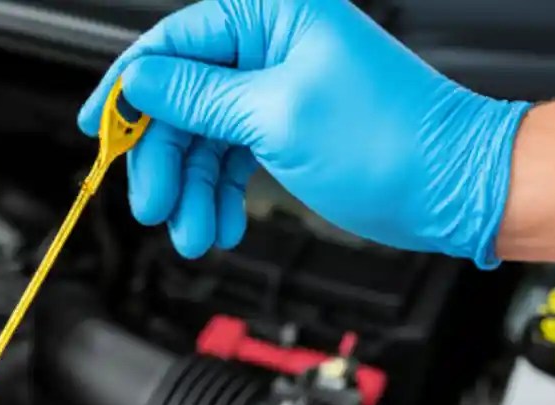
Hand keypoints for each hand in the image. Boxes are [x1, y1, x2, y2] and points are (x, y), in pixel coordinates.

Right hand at [78, 0, 529, 265]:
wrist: (456, 189)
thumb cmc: (392, 140)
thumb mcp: (275, 115)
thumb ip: (198, 97)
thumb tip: (140, 83)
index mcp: (274, 14)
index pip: (175, 42)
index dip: (129, 87)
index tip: (98, 126)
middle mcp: (271, 44)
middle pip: (180, 98)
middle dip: (163, 158)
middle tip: (152, 203)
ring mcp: (275, 87)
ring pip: (200, 137)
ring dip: (189, 190)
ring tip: (190, 232)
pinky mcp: (281, 127)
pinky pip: (227, 158)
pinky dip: (216, 195)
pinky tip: (215, 224)